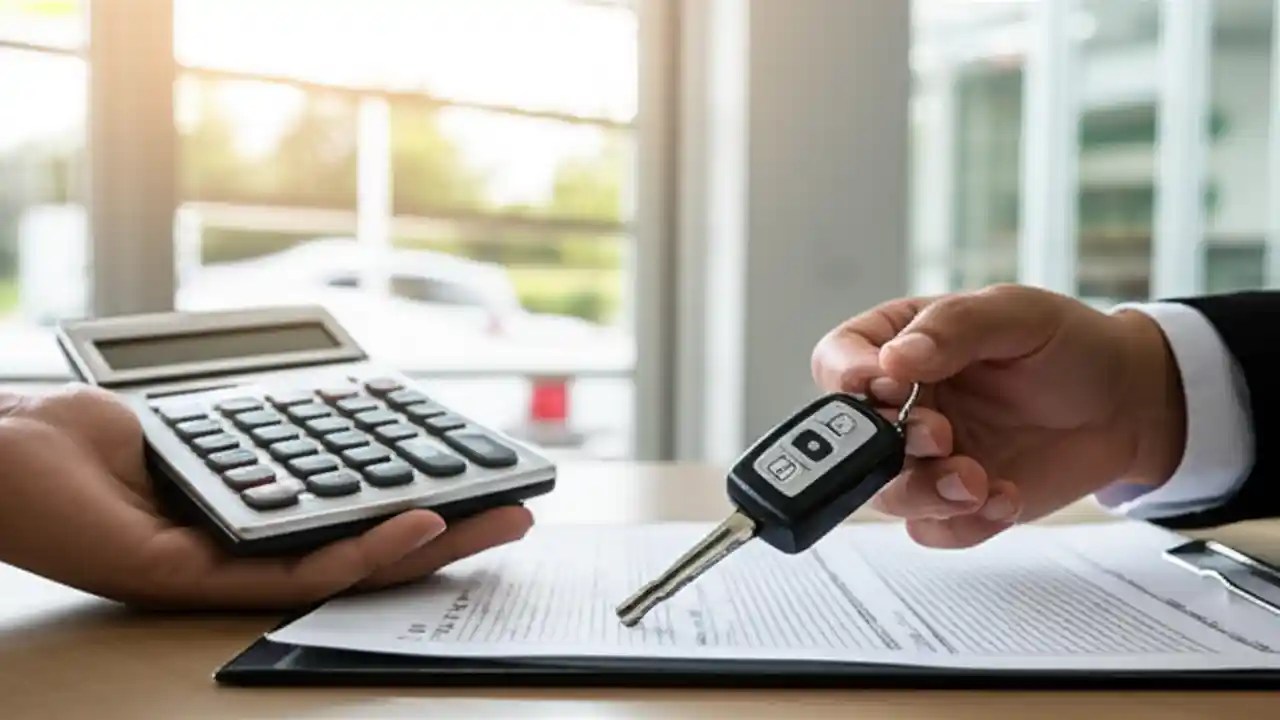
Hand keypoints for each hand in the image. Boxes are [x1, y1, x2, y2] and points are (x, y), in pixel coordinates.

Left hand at [0, 385, 532, 608]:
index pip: (352, 521)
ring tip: (489, 523)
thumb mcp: (209, 419)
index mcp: (251, 519)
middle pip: (363, 552)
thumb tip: (347, 414)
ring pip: (342, 572)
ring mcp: (218, 574)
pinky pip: (291, 573)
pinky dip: (362, 553)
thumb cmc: (86, 437)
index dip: (421, 510)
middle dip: (449, 536)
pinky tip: (415, 527)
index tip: (479, 488)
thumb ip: (274, 432)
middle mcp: (241, 555)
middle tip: (517, 518)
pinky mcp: (190, 580)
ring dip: (426, 550)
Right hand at [811, 284, 1184, 547]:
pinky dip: (963, 523)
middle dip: (886, 445)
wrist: (1128, 404)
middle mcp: (900, 404)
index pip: (837, 360)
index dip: (848, 376)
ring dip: (925, 491)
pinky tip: (1005, 498)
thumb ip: (954, 327)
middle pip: (850, 436)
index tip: (890, 384)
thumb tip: (894, 358)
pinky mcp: (955, 503)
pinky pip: (932, 529)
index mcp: (899, 345)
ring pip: (884, 491)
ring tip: (977, 481)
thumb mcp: (1016, 314)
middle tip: (940, 436)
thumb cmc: (1068, 345)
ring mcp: (924, 458)